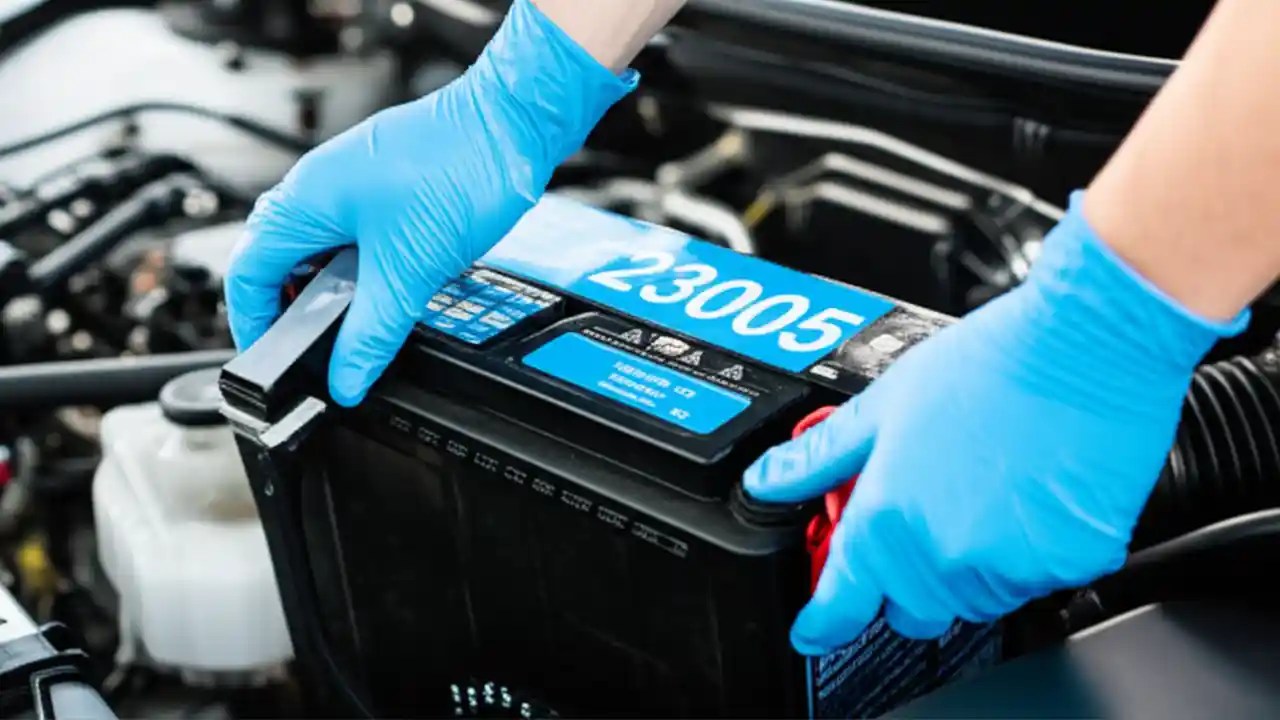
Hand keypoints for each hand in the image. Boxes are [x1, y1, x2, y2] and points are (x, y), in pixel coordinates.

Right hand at [224, 0, 633, 405]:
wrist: (514, 124)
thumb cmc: (460, 167)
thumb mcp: (407, 272)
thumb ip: (371, 334)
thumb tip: (346, 381)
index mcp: (304, 201)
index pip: (248, 273)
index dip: (253, 324)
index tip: (272, 362)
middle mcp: (319, 187)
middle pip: (281, 263)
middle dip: (297, 312)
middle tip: (319, 352)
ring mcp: (353, 183)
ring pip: (323, 252)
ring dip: (336, 293)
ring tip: (360, 328)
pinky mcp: (387, 187)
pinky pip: (358, 238)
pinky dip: (365, 272)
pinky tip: (393, 291)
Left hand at [744, 191, 1247, 653]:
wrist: (1086, 348)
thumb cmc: (988, 367)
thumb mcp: (881, 407)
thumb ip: (819, 459)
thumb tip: (765, 482)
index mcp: (888, 522)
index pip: (842, 603)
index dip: (822, 622)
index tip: (814, 630)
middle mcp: (945, 558)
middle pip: (912, 608)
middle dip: (906, 575)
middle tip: (928, 509)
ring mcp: (1009, 568)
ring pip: (974, 599)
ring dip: (969, 565)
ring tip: (985, 488)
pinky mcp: (1069, 565)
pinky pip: (1035, 581)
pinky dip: (1028, 552)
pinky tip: (1029, 495)